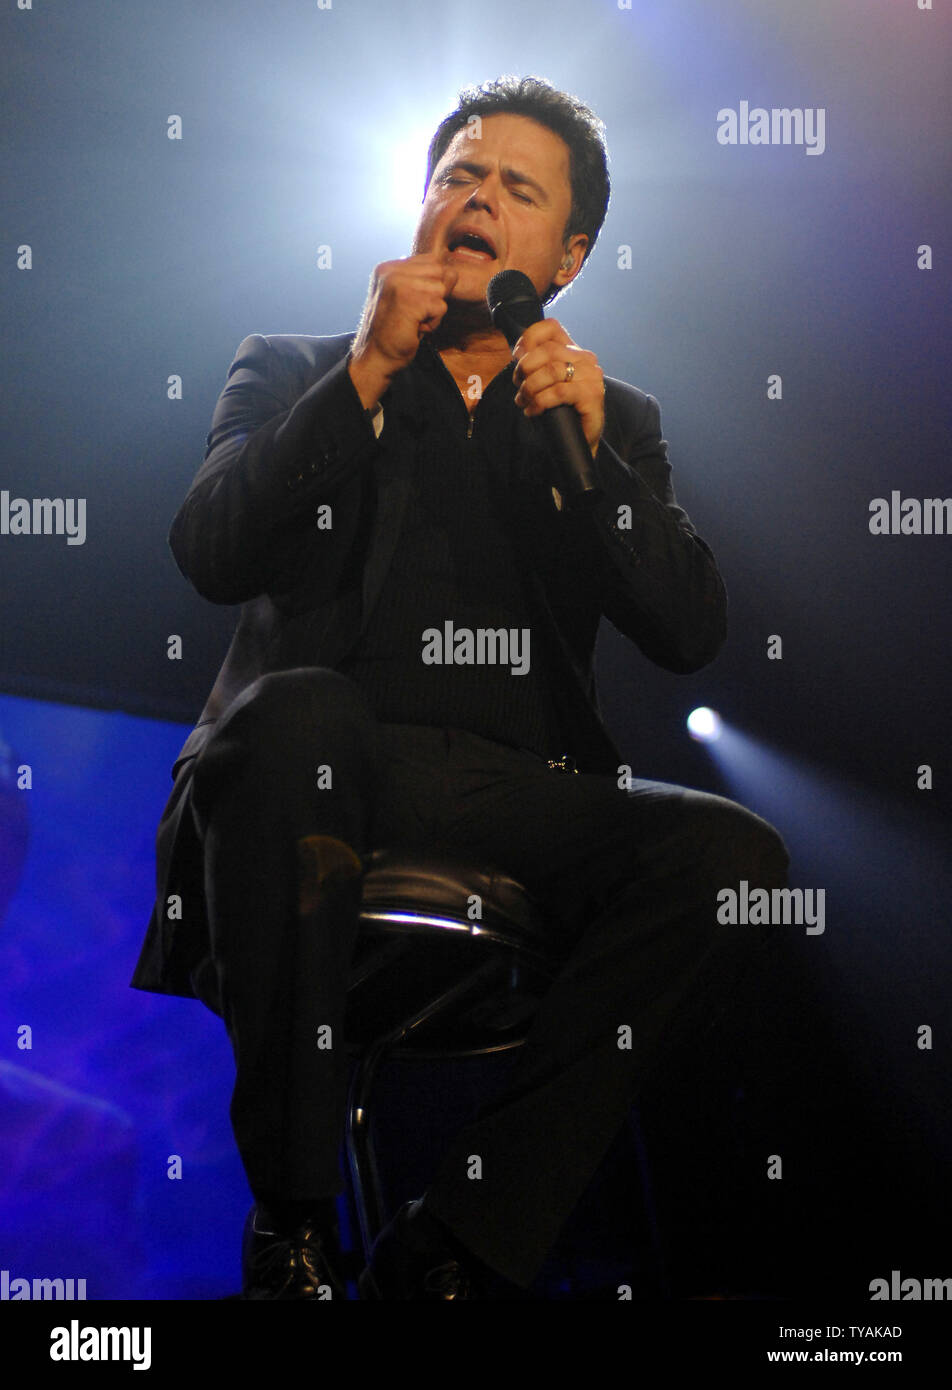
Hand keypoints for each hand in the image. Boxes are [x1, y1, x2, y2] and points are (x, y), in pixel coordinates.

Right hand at [348, 253, 458, 408]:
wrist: (375, 358)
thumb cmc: (393, 332)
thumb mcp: (405, 298)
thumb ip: (422, 281)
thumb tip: (453, 273)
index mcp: (388, 268)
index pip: (432, 261)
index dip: (434, 285)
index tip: (414, 305)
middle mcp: (391, 271)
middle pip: (441, 272)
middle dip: (436, 297)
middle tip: (415, 315)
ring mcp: (399, 283)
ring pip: (442, 290)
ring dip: (434, 312)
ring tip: (413, 322)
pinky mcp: (408, 300)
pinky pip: (440, 307)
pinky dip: (433, 323)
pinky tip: (414, 329)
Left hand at [511, 319, 604, 457]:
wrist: (580, 440)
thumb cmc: (561, 411)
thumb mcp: (545, 382)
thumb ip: (536, 365)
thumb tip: (518, 353)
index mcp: (573, 351)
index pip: (552, 327)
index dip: (529, 337)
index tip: (517, 355)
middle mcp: (585, 359)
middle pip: (547, 350)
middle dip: (525, 368)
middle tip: (518, 386)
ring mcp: (591, 376)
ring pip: (551, 371)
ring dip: (530, 387)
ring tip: (523, 401)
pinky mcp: (592, 395)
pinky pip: (559, 392)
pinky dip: (540, 401)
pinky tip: (533, 410)